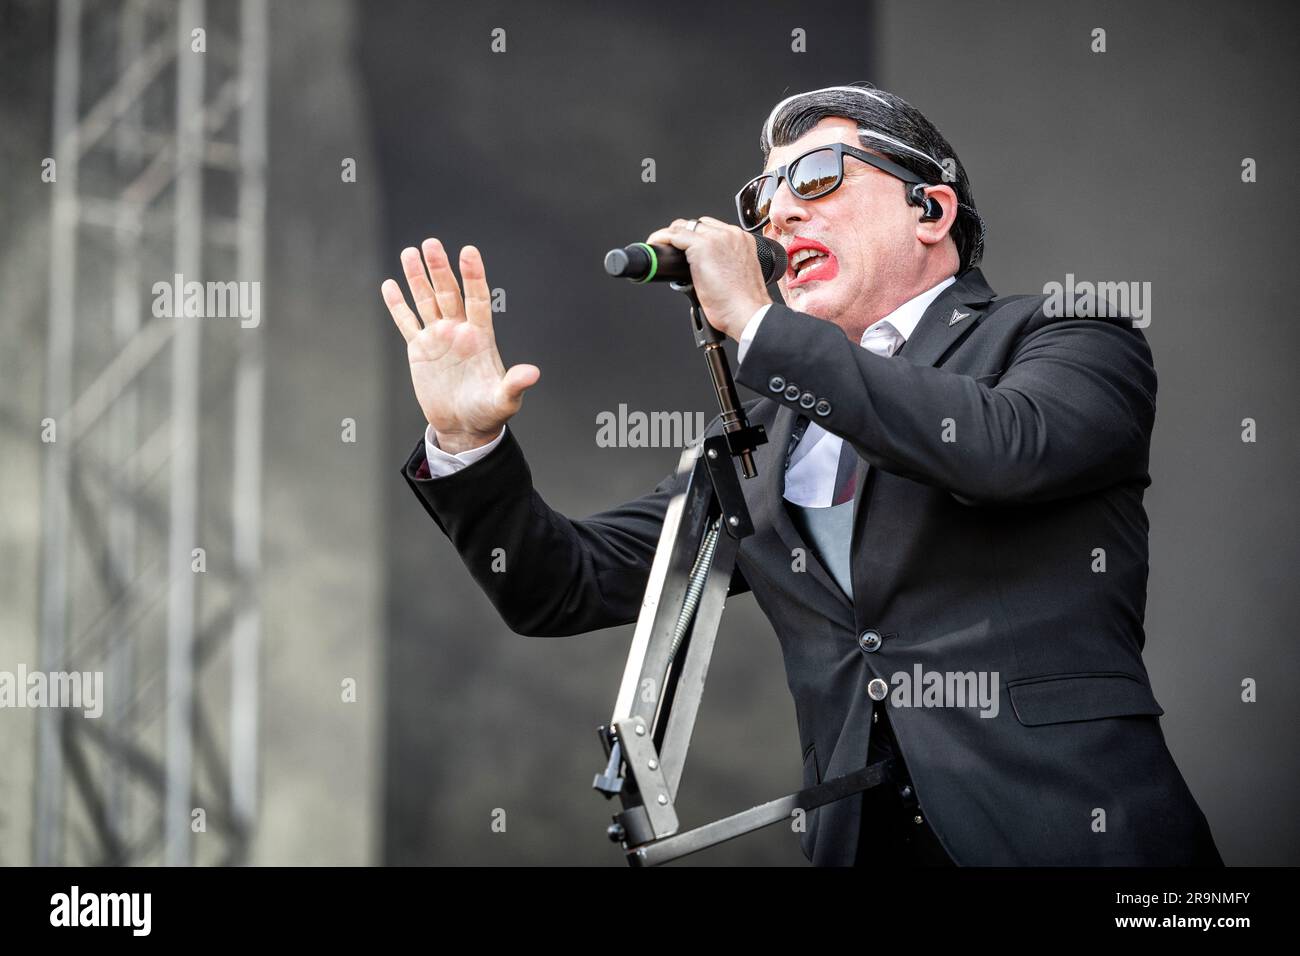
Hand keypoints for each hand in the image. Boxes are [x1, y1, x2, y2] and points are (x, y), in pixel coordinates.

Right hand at [381, 238, 538, 453]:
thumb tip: (533, 373)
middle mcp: (459, 330)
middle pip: (449, 293)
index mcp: (481, 337)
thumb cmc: (488, 412)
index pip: (477, 298)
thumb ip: (515, 384)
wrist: (464, 426)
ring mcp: (439, 337)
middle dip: (440, 269)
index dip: (473, 275)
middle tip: (431, 243)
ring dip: (418, 278)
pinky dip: (398, 306)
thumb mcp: (504, 400)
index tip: (468, 251)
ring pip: (426, 301)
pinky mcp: (420, 350)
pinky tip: (391, 285)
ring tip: (410, 253)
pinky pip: (407, 323)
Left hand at [643, 215, 772, 340]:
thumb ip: (725, 266)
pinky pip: (674, 235)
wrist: (748, 313)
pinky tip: (655, 244)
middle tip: (671, 248)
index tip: (686, 246)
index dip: (695, 236)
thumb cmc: (744, 304)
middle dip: (682, 234)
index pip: (713, 228)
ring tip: (660, 246)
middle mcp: (731, 235)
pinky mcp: (702, 246)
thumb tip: (704, 272)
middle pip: (698, 225)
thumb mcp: (738, 277)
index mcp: (742, 241)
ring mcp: (716, 238)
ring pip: (685, 227)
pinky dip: (662, 238)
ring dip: (671, 235)